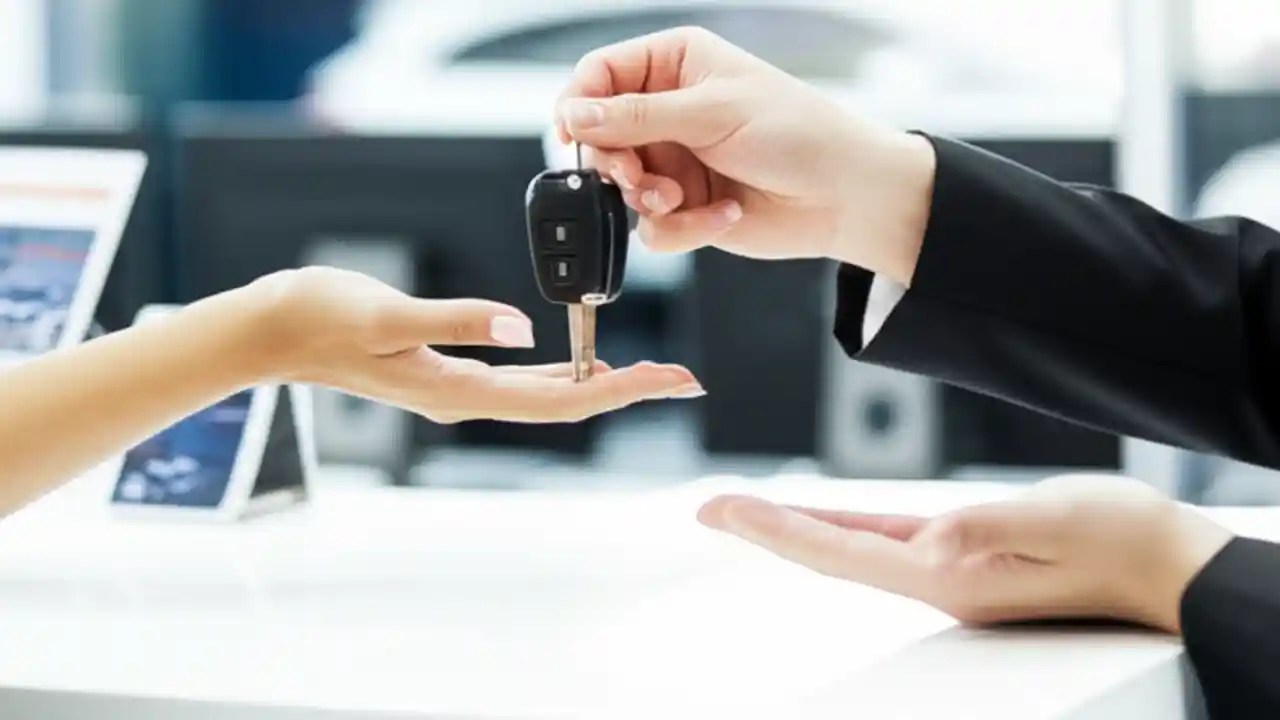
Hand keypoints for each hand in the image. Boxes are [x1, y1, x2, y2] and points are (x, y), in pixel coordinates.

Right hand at [238, 266, 701, 422]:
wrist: (272, 330)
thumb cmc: (321, 317)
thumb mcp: (388, 313)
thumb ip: (457, 322)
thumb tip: (521, 330)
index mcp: (458, 389)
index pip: (558, 401)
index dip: (618, 392)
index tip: (665, 381)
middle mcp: (465, 397)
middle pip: (566, 403)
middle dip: (628, 390)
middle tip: (682, 379)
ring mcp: (458, 388)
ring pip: (548, 395)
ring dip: (602, 385)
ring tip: (650, 374)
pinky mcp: (448, 370)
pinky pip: (522, 381)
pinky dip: (562, 374)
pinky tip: (581, 365)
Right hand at [556, 27, 935, 285]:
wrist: (845, 197)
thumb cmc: (800, 134)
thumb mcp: (713, 112)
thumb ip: (637, 116)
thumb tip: (575, 114)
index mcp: (675, 64)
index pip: (599, 74)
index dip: (578, 103)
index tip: (572, 134)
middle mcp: (668, 111)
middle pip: (599, 137)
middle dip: (615, 163)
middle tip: (636, 176)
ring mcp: (675, 161)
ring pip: (620, 188)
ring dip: (648, 200)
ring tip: (682, 199)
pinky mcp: (686, 207)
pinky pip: (652, 227)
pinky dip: (681, 228)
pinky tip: (721, 214)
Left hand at [698, 475, 1233, 632]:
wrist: (1165, 565)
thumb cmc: (1121, 541)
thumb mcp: (1059, 524)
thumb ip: (993, 529)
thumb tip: (932, 538)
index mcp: (951, 575)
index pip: (839, 552)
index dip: (775, 529)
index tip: (721, 508)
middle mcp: (941, 580)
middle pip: (830, 554)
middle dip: (766, 529)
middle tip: (710, 508)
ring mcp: (952, 572)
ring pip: (852, 549)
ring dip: (796, 529)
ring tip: (748, 511)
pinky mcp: (968, 557)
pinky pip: (887, 541)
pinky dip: (844, 526)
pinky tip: (825, 519)